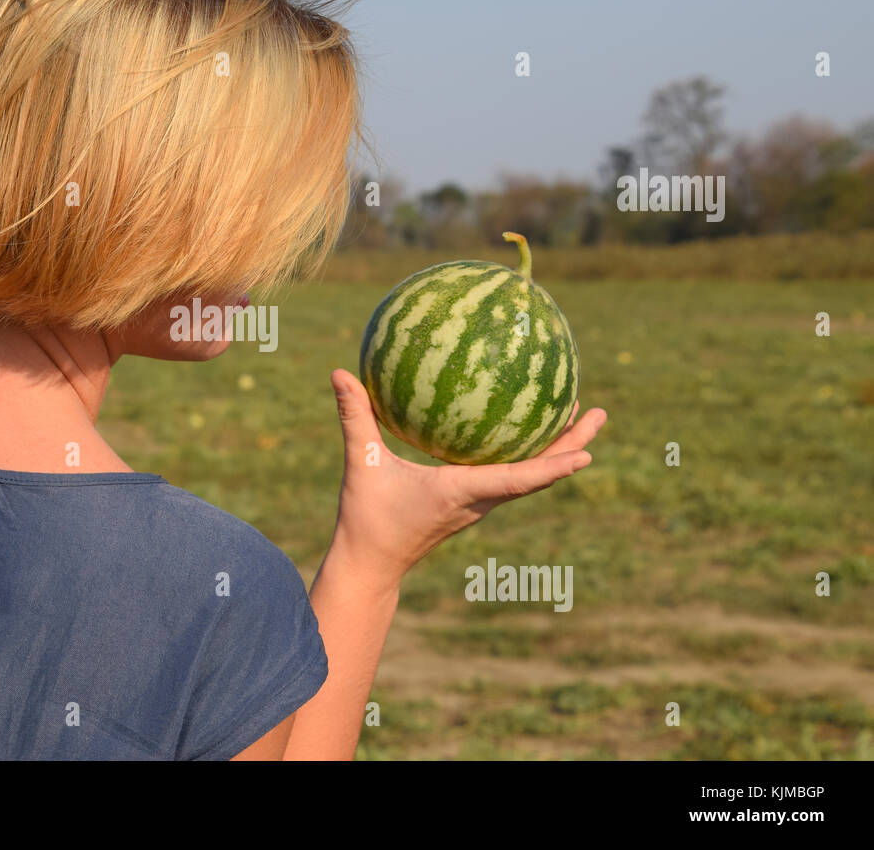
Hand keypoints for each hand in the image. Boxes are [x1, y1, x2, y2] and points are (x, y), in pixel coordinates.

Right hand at [328, 368, 606, 587]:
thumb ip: (354, 417)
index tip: (587, 452)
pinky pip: (510, 475)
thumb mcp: (360, 462)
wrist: (371, 565)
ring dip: (557, 449)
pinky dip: (529, 453)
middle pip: (539, 474)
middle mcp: (480, 500)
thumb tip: (338, 372)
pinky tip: (521, 426)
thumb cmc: (367, 518)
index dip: (553, 467)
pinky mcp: (471, 504)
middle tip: (600, 413)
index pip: (517, 480)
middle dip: (573, 445)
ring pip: (529, 475)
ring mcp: (479, 504)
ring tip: (577, 413)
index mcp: (461, 492)